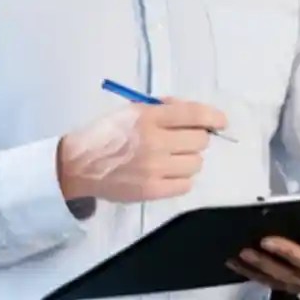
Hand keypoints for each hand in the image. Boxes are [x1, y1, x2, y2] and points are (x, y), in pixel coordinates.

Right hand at [57, 98, 227, 202]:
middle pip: (200, 141)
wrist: (79, 164)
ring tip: (171, 158)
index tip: (220, 121)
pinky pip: (186, 185)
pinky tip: (167, 173)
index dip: (213, 116)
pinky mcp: (152, 190)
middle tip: (183, 141)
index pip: (193, 114)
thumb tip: (193, 115)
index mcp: (148, 117)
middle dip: (197, 138)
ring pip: (196, 164)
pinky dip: (181, 179)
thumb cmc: (106, 133)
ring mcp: (154, 168)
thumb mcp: (130, 110)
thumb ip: (162, 109)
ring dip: (188, 159)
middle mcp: (154, 141)